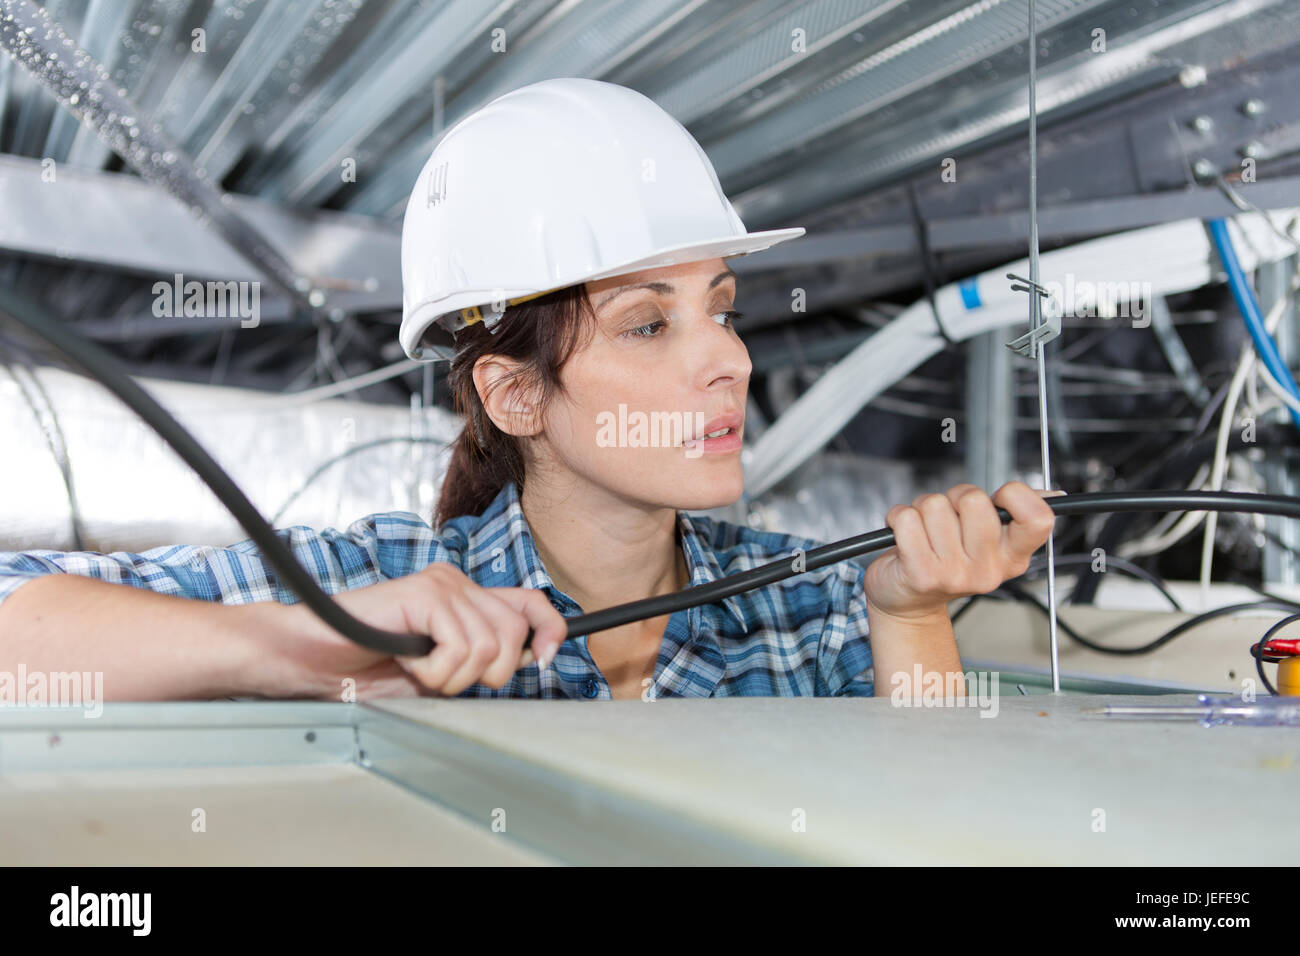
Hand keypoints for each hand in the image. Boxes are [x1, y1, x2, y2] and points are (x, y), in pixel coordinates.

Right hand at [260, 562, 568, 699]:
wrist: (310, 658)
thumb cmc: (367, 667)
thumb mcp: (440, 670)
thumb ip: (480, 659)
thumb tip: (535, 657)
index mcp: (465, 598)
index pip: (531, 602)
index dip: (551, 629)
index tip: (548, 659)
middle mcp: (457, 583)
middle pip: (515, 632)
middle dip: (488, 673)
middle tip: (443, 677)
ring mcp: (440, 584)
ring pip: (489, 645)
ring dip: (453, 676)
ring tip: (418, 668)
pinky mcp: (422, 593)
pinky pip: (459, 647)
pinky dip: (433, 670)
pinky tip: (405, 658)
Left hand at [864, 481, 1059, 620]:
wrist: (909, 601)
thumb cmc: (946, 562)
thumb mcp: (988, 544)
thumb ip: (1015, 516)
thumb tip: (1052, 495)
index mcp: (1013, 558)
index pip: (1038, 518)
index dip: (1015, 494)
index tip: (997, 498)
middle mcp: (988, 570)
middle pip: (973, 499)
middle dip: (953, 497)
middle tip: (946, 519)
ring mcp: (955, 575)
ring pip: (935, 505)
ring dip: (921, 509)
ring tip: (924, 532)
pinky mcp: (922, 575)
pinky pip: (906, 518)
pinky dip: (897, 517)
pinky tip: (903, 536)